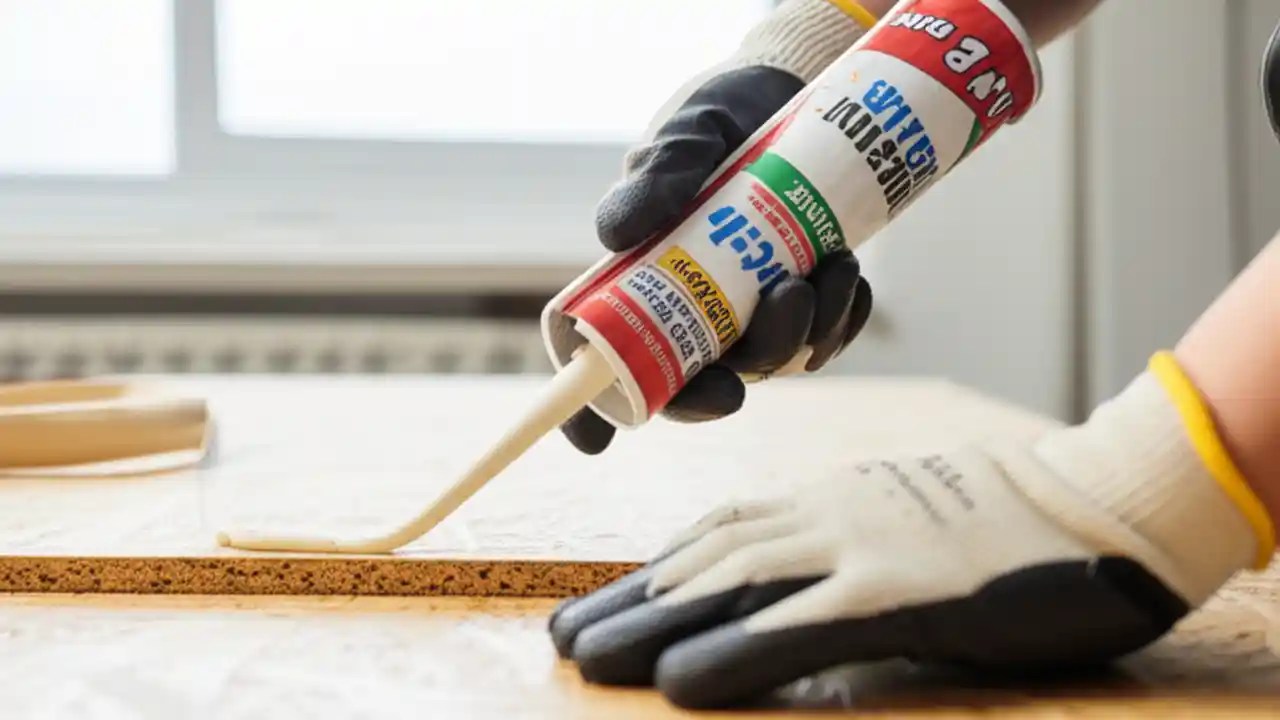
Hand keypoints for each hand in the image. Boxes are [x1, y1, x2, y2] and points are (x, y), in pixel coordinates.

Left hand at [550, 362, 1266, 707]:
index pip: (722, 531)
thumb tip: (807, 587)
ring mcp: (857, 550)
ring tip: (585, 660)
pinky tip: (679, 687)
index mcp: (832, 499)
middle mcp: (828, 516)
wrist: (1102, 503)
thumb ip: (855, 547)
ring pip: (728, 586)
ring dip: (650, 626)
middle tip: (563, 636)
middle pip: (705, 558)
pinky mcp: (895, 595)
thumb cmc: (1020, 521)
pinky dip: (730, 657)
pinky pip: (795, 629)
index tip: (605, 601)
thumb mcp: (916, 519)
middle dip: (628, 601)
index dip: (655, 569)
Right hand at [561, 0, 875, 454]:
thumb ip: (656, 175)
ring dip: (810, 333)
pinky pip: (819, 341)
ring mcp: (744, 313)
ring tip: (833, 267)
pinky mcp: (796, 304)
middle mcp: (688, 310)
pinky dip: (842, 318)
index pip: (602, 359)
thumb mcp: (683, 137)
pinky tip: (849, 277)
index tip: (595, 447)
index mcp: (640, 284)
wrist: (781, 98)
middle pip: (700, 380)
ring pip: (771, 364)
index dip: (590, 412)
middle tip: (789, 299)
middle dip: (750, 365)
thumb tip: (616, 234)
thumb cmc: (715, 120)